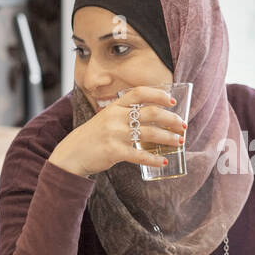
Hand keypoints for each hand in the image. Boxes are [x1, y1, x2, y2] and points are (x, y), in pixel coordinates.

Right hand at [49, 86, 186, 177]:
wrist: (72, 154)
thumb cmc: (93, 137)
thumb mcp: (105, 118)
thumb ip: (123, 115)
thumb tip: (151, 116)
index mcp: (114, 107)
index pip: (139, 93)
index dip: (158, 95)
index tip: (172, 101)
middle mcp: (116, 117)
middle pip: (151, 113)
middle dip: (171, 119)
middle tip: (182, 125)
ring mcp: (115, 134)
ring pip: (150, 133)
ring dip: (169, 138)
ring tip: (180, 142)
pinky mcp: (115, 152)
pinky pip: (140, 155)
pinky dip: (154, 159)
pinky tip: (163, 161)